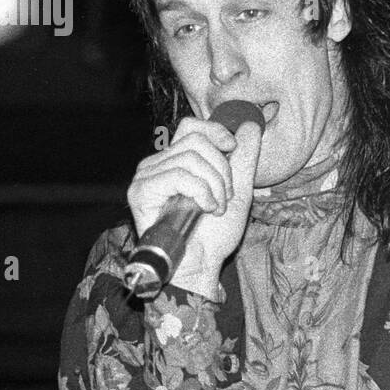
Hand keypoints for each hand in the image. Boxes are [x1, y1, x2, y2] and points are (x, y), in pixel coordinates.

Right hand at [126, 115, 261, 293]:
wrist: (203, 264)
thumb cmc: (215, 233)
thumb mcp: (239, 189)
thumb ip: (244, 156)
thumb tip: (250, 124)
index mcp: (176, 161)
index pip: (191, 126)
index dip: (215, 131)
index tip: (233, 149)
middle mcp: (157, 164)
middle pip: (195, 140)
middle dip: (221, 169)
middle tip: (226, 197)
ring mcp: (146, 177)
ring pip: (190, 157)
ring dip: (214, 185)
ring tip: (215, 208)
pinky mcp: (140, 192)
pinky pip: (178, 175)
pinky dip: (201, 192)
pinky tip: (204, 210)